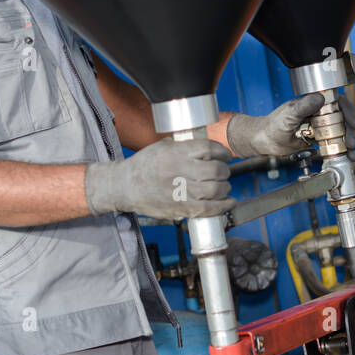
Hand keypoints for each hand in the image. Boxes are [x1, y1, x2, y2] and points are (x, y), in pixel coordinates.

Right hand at [84, 138, 233, 219]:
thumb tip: (208, 147)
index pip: (209, 149)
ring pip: (215, 189)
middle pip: (215, 170)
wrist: (125, 186)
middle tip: (224, 171)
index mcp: (175, 152)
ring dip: (225, 187)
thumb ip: (184, 146)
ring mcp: (180, 191)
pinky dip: (223, 206)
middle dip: (225, 170)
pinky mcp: (180, 208)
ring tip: (224, 186)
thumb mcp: (162, 147)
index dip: (222, 152)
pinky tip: (229, 202)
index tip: (226, 155)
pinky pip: (208, 208)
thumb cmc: (144, 165)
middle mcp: (179, 170)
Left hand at [226, 91, 354, 160]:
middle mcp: (322, 112)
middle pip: (345, 119)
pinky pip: (337, 144)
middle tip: (352, 143)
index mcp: (315, 101)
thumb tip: (320, 98)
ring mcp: (323, 126)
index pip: (339, 102)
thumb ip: (303, 106)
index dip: (350, 111)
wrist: (265, 141)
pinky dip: (344, 151)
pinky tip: (348, 158)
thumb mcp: (288, 115)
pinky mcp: (322, 140)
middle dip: (352, 131)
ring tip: (352, 155)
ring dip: (351, 143)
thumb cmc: (273, 124)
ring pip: (344, 132)